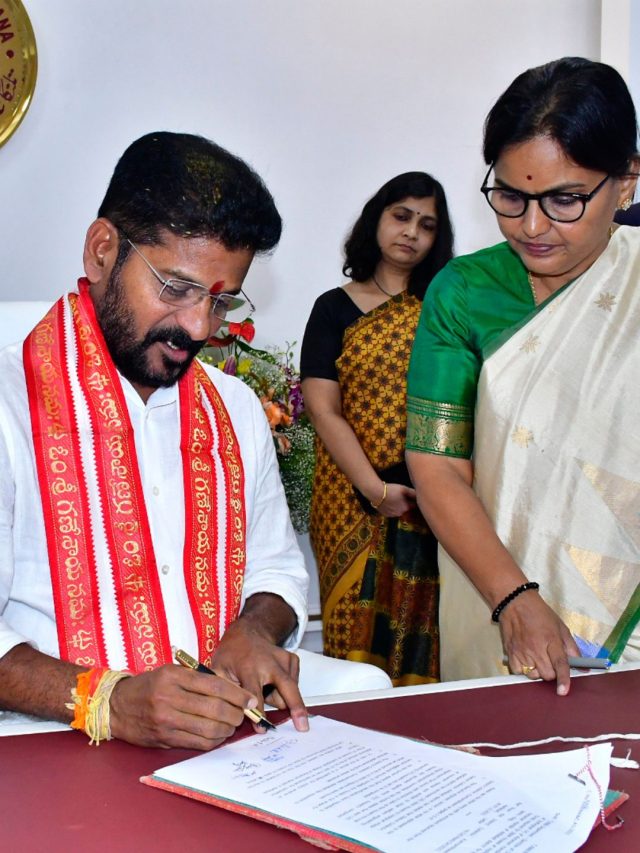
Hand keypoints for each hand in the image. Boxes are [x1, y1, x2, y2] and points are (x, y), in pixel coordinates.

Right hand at [109, 663, 257, 749]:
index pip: (215, 686)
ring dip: (228, 728)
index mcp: (173, 676)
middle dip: (236, 713)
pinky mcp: (165, 739)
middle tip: (243, 713)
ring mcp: (166, 720)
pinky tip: (219, 735)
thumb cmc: (149, 686)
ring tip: (232, 724)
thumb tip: (231, 690)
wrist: (116, 707)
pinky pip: (198, 743)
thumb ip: (198, 678)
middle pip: (215, 709)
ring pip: (209, 728)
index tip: (250, 699)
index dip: (237, 694)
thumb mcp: (171, 672)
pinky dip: (214, 740)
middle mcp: (169, 698)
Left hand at [211, 618, 308, 731]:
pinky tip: (271, 681)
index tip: (262, 728)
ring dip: (279, 698)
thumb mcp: (219, 671)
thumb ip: (225, 691)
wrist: (246, 634)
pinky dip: (284, 689)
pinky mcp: (293, 659)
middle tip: (302, 727)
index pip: (254, 693)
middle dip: (295, 707)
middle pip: (287, 687)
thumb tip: (233, 713)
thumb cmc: (231, 656)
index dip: (258, 711)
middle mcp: (269, 662)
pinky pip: (294, 684)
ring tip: (264, 688)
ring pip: (290, 690)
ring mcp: (283, 659)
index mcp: (248, 667)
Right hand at [375, 483, 416, 517]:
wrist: (376, 493)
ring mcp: (392, 515)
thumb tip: (419, 495)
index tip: (412, 497)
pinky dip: (392, 509)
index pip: (414, 506)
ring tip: (395, 499)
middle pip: (406, 509)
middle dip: (406, 504)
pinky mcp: (386, 515)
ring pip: (399, 511)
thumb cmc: (391, 490)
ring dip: (399, 507)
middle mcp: (401, 514)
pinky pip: (392, 512)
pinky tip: (389, 502)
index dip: (413, 500)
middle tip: (402, 496)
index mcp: (406, 508)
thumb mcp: (404, 489)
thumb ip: (413, 493)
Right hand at [499, 591, 579, 695]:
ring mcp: (521, 651)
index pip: (559, 664)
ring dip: (538, 671)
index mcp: (551, 639)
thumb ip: (572, 648)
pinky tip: (526, 659)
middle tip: (551, 662)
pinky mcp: (510, 653)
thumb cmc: (540, 614)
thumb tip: (583, 666)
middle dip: (552, 673)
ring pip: (533, 675)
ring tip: (537, 659)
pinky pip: (519, 672)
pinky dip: (524, 669)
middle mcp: (535, 648)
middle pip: (547, 674)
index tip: (563, 691)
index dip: (563, 679)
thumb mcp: (560, 627)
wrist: (515, 602)